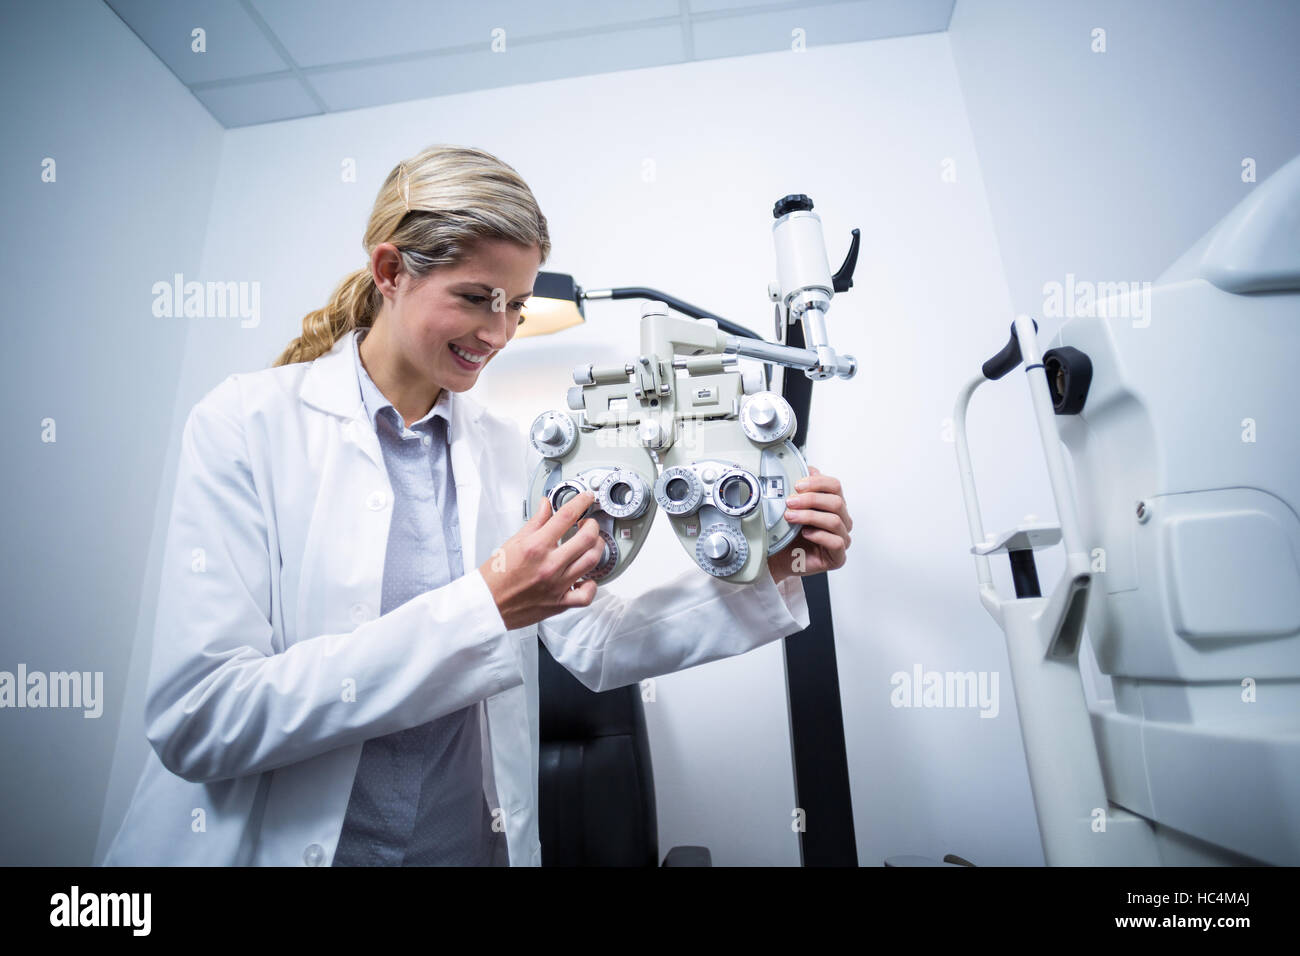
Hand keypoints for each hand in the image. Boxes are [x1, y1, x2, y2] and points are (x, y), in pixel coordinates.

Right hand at [480, 491, 606, 629]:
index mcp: (536, 546)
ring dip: (596, 547)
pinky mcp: (560, 603)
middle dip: (593, 525)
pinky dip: (591, 585)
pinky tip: (586, 578)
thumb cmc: (496, 575)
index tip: (587, 498)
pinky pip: (586, 595)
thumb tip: (546, 505)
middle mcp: (549, 565)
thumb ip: (535, 522)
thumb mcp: (513, 542)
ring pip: (591, 561)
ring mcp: (557, 585)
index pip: (566, 516)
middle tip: (588, 523)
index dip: (581, 502)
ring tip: (591, 543)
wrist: (488, 604)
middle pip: (586, 538)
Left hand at [767, 466, 851, 583]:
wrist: (779, 557)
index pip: (835, 486)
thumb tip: (808, 468)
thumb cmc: (789, 533)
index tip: (798, 485)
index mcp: (833, 504)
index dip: (817, 483)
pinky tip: (805, 533)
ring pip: (835, 521)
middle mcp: (841, 520)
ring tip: (791, 517)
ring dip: (810, 516)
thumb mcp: (793, 507)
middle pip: (836, 502)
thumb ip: (803, 488)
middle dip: (810, 499)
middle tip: (790, 502)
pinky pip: (836, 542)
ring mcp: (842, 538)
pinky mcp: (838, 556)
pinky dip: (819, 535)